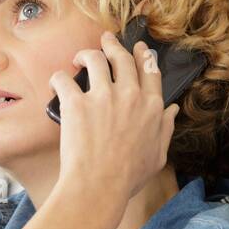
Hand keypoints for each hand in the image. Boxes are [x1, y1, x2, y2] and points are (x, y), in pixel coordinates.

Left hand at [48, 33, 178, 218]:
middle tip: (106, 40)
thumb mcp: (158, 156)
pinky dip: (58, 78)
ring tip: (79, 58)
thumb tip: (172, 110)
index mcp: (151, 107)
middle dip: (114, 45)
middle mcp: (129, 95)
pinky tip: (56, 83)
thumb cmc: (128, 179)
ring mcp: (102, 97)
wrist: (98, 188)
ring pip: (95, 59)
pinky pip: (63, 79)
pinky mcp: (76, 103)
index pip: (149, 70)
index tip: (139, 49)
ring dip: (87, 54)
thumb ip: (166, 129)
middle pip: (122, 58)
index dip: (143, 56)